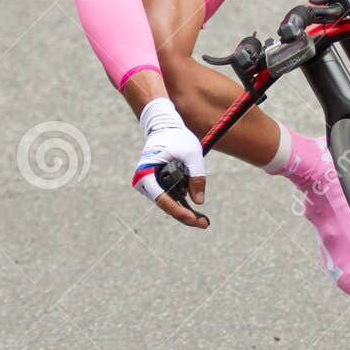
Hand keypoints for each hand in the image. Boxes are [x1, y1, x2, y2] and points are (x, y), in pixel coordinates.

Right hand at [132, 99, 207, 228]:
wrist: (164, 125)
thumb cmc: (177, 137)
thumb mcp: (192, 155)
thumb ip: (197, 177)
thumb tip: (199, 202)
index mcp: (146, 174)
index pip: (162, 200)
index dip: (179, 212)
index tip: (194, 219)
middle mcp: (144, 183)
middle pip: (166, 205)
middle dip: (185, 215)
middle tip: (205, 224)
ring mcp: (149, 185)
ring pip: (169, 203)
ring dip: (185, 209)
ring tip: (203, 218)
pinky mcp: (156, 184)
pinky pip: (170, 197)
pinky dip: (182, 201)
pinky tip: (196, 209)